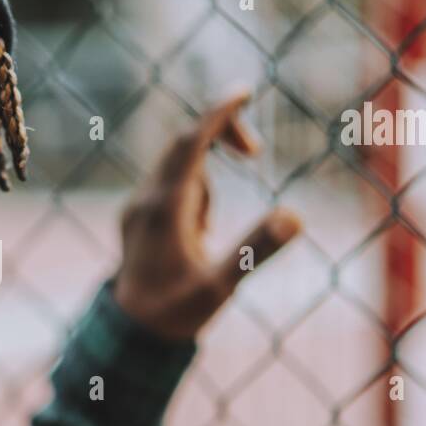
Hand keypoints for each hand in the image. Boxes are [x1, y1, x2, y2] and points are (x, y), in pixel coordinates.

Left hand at [113, 92, 301, 341]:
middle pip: (183, 146)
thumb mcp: (219, 288)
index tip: (242, 92)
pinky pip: (172, 188)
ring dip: (207, 177)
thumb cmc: (175, 313)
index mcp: (163, 208)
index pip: (190, 144)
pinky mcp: (140, 217)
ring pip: (180, 170)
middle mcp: (146, 200)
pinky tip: (198, 238)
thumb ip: (255, 251)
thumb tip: (295, 217)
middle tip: (255, 151)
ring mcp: (139, 207)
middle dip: (220, 136)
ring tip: (209, 237)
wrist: (130, 334)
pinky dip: (195, 193)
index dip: (217, 115)